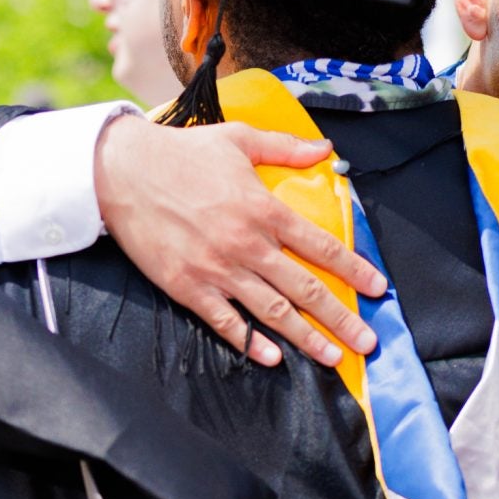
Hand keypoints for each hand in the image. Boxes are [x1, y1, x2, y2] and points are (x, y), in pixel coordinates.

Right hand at [94, 115, 384, 367]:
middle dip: (341, 317)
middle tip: (368, 342)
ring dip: (306, 338)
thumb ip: (285, 148)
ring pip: (272, 313)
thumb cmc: (181, 154)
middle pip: (304, 289)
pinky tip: (273, 358)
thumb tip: (326, 149)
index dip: (353, 269)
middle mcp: (247, 245)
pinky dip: (250, 343)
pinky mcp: (188, 287)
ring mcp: (218, 270)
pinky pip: (226, 323)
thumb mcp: (238, 139)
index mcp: (264, 210)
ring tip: (333, 357)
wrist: (121, 172)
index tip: (377, 288)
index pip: (321, 246)